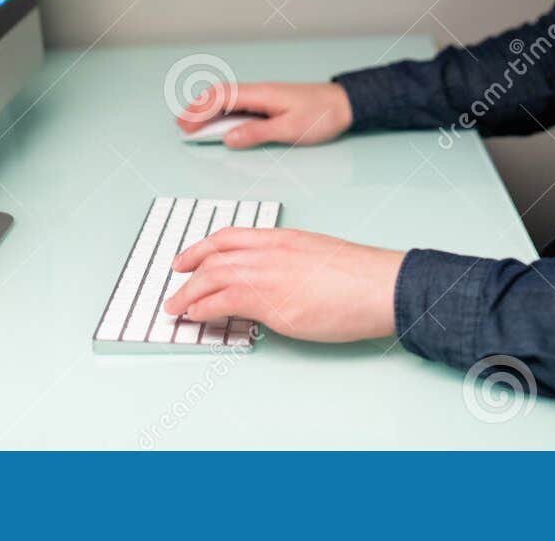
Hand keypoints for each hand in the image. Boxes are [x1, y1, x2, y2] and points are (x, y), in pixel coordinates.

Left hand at [163, 226, 403, 341]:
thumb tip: (274, 283)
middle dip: (188, 273)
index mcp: (282, 238)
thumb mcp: (317, 257)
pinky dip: (203, 308)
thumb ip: (289, 264)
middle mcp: (270, 251)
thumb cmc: (360, 277)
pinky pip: (223, 301)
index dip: (202, 247)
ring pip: (213, 277)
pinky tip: (196, 316)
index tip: (188, 257)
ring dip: (188, 294)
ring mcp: (269, 274)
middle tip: (174, 287)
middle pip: (214, 257)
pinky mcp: (272, 301)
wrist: (380, 286)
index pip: (230, 237)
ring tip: (176, 309)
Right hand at [175, 81, 352, 149]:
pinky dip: (223, 112)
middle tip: (181, 126)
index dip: (199, 111)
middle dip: (197, 109)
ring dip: (208, 110)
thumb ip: (257, 133)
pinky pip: (239, 104)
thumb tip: (228, 137)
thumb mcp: (290, 129)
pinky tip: (219, 122)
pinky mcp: (269, 102)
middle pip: (219, 95)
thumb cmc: (322, 115)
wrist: (345, 104)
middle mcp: (259, 91)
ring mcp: (264, 96)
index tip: (185, 126)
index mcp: (261, 94)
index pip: (221, 97)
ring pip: (227, 99)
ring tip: (193, 125)